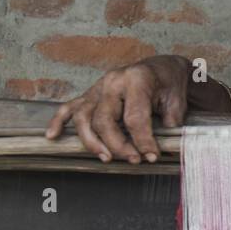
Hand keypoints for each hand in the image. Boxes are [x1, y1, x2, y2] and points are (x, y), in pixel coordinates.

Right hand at [45, 55, 190, 162]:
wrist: (163, 69)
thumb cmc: (169, 84)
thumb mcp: (177, 101)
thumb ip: (170, 124)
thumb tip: (165, 148)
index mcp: (136, 79)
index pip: (134, 118)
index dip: (143, 141)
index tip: (151, 156)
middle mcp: (113, 82)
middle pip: (104, 120)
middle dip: (118, 145)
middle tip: (134, 160)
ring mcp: (98, 87)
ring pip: (84, 118)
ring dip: (92, 141)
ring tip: (107, 158)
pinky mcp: (91, 94)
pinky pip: (69, 108)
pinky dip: (58, 121)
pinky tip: (53, 135)